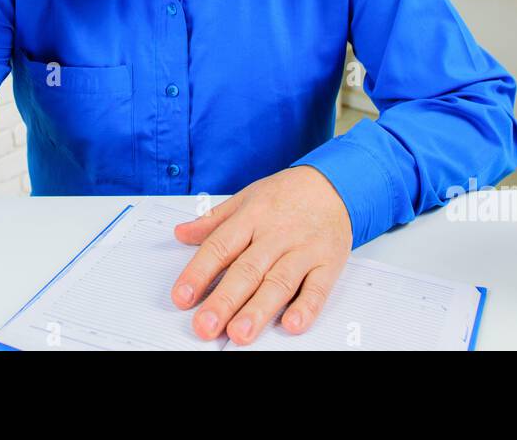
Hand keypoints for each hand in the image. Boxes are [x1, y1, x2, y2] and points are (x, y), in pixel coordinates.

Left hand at [170, 166, 352, 344]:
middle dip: (224, 301)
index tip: (182, 297)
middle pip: (247, 270)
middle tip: (206, 325)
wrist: (334, 183)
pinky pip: (318, 288)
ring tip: (240, 332)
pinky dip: (306, 308)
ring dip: (259, 310)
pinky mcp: (329, 263)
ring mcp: (303, 249)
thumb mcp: (246, 197)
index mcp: (251, 217)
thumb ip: (213, 220)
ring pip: (279, 282)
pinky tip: (292, 323)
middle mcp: (276, 234)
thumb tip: (181, 233)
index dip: (198, 273)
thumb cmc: (287, 194)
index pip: (220, 247)